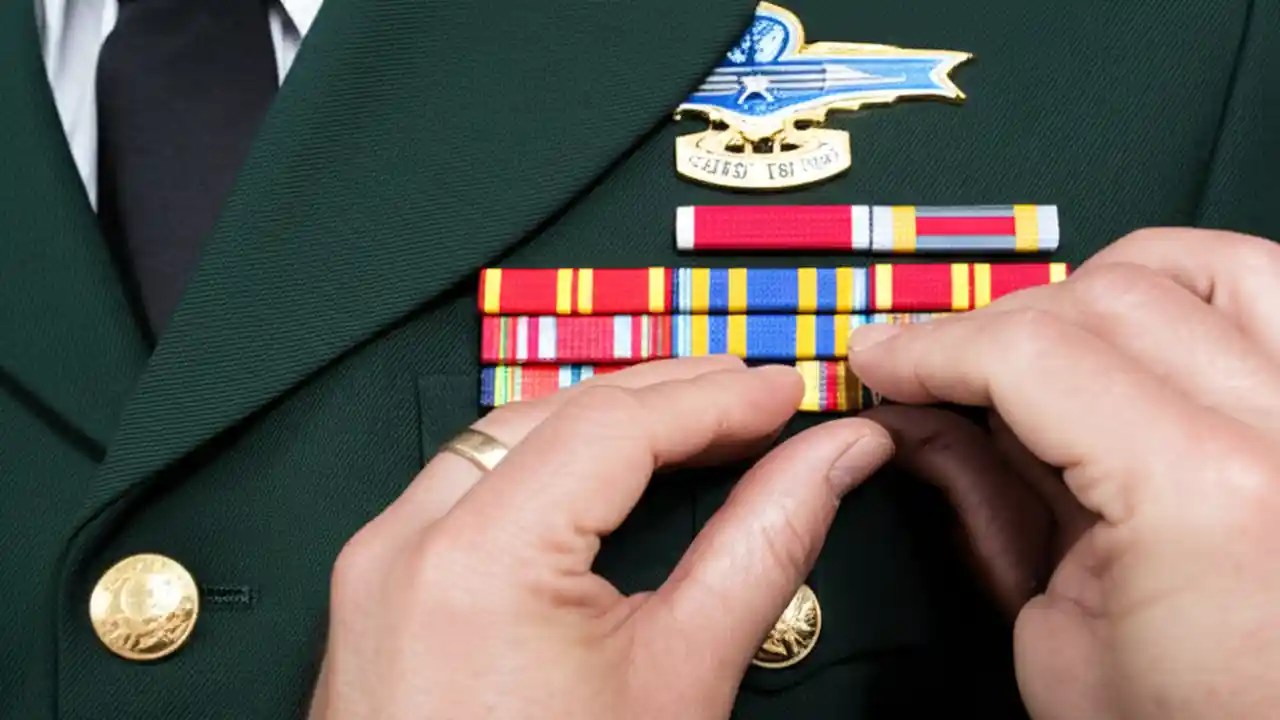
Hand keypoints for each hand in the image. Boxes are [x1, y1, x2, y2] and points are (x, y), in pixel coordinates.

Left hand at [308, 356, 892, 719]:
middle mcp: (404, 541)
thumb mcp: (682, 679)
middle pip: (550, 416)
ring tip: (695, 420)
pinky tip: (606, 471)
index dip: (714, 397)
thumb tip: (835, 456)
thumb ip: (762, 547)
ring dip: (601, 421)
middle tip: (754, 396)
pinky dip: (546, 463)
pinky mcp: (373, 588)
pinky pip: (466, 486)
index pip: (612, 425)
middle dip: (662, 396)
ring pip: (501, 439)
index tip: (789, 391)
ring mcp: (375, 564)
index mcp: (479, 559)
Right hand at [847, 229, 1279, 718]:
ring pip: (1205, 265)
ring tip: (1051, 342)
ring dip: (1105, 286)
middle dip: (1000, 323)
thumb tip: (919, 415)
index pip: (1034, 356)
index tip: (881, 358)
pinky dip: (1199, 291)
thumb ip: (985, 506)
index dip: (933, 346)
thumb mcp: (1056, 645)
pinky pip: (1274, 296)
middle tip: (941, 369)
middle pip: (1110, 296)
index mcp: (1204, 496)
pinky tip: (1148, 332)